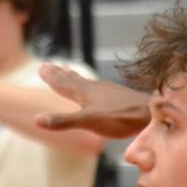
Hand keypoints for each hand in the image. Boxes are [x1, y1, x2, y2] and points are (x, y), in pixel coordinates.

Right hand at [36, 64, 150, 137]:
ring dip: (74, 77)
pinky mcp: (117, 97)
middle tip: (50, 65)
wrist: (150, 113)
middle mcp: (94, 88)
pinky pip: (97, 88)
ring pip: (85, 82)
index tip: (42, 67)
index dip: (52, 77)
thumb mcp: (88, 121)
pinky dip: (89, 86)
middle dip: (60, 74)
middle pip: (73, 79)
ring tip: (68, 71)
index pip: (63, 83)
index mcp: (84, 93)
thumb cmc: (119, 118)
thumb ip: (63, 121)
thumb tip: (37, 119)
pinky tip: (96, 90)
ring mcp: (107, 91)